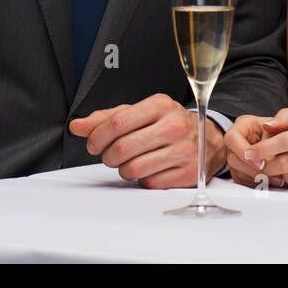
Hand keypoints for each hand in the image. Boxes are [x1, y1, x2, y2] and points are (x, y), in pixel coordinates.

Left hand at [69, 93, 225, 187]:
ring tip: (128, 163)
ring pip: (134, 169)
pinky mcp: (188, 173)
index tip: (92, 144)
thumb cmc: (168, 124)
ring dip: (123, 170)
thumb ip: (107, 118)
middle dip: (107, 156)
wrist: (210, 139)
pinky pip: (150, 183)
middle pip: (123, 148)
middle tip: (109, 156)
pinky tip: (148, 169)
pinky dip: (142, 180)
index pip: (117, 122)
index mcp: (160, 105)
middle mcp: (174, 126)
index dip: (97, 137)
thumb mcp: (140, 113)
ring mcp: (184, 150)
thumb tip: (77, 126)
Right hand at [224, 115, 284, 187]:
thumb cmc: (284, 129)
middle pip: (234, 159)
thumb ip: (275, 133)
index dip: (244, 151)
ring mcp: (237, 158)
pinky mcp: (241, 173)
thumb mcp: (283, 124)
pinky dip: (259, 184)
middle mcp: (236, 142)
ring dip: (259, 180)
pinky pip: (245, 182)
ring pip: (239, 174)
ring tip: (279, 181)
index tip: (261, 162)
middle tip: (274, 176)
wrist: (286, 140)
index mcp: (242, 125)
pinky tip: (274, 183)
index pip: (232, 138)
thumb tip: (270, 145)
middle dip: (254, 170)